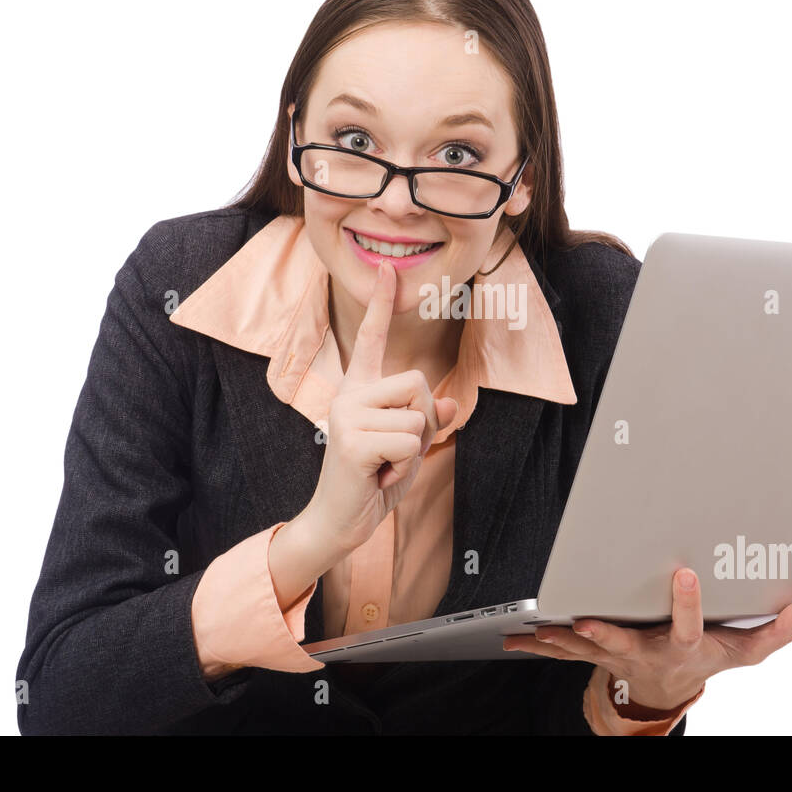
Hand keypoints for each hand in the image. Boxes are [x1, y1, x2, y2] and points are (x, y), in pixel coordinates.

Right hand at [305, 259, 458, 554]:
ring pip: (417, 416)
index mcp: (360, 389)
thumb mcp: (407, 448)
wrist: (339, 522)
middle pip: (418, 381)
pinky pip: (408, 442)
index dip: (381, 303)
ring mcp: (347, 415)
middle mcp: (349, 394)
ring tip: (384, 466)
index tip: (387, 268)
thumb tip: (451, 404)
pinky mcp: (352, 440)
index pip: (372, 338)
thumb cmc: (372, 482)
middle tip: (394, 450)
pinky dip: (405, 467)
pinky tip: (379, 477)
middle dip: (423, 421)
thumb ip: (425, 422)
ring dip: (413, 451)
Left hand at [502, 567, 791, 712]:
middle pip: (626, 644)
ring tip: (535, 630)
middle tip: (588, 623)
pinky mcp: (597, 653)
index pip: (689, 623)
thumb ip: (777, 630)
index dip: (687, 601)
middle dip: (606, 635)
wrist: (671, 688)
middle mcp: (647, 652)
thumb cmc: (706, 660)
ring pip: (585, 650)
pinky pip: (565, 651)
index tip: (682, 572)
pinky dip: (540, 645)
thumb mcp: (746, 652)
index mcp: (683, 646)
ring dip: (560, 640)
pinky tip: (516, 638)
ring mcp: (619, 655)